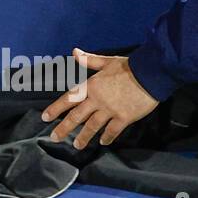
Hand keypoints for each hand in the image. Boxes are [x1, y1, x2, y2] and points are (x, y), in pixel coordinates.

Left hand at [40, 48, 159, 148]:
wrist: (151, 73)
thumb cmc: (130, 66)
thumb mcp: (108, 61)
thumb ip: (90, 60)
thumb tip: (74, 52)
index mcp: (92, 86)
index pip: (69, 99)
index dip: (56, 108)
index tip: (45, 117)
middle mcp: (97, 100)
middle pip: (76, 117)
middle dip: (64, 128)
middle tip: (54, 137)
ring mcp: (110, 110)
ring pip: (92, 126)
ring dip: (83, 137)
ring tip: (77, 145)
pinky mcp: (124, 117)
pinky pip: (112, 130)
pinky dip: (107, 137)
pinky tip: (104, 142)